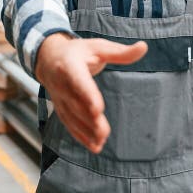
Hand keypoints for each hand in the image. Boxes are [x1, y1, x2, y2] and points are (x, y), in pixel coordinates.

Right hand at [35, 32, 147, 153]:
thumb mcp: (98, 47)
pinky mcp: (61, 108)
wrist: (48, 58)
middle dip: (89, 119)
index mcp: (69, 65)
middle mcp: (61, 83)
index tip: (98, 109)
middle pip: (76, 104)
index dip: (87, 95)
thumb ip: (121, 52)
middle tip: (103, 132)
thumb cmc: (78, 51)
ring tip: (101, 141)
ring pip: (72, 117)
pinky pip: (69, 124)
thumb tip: (144, 47)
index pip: (78, 81)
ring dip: (86, 131)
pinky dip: (80, 136)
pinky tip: (94, 146)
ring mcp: (59, 98)